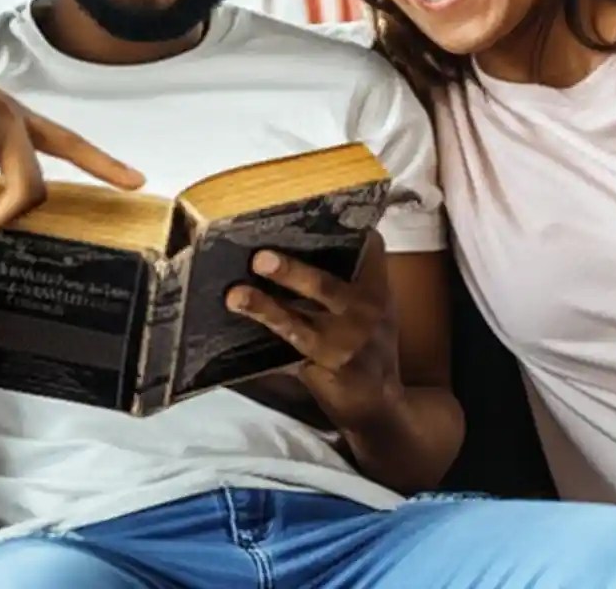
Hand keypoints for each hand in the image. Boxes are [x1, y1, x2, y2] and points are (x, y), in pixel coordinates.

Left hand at [225, 233, 402, 426]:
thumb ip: (354, 277)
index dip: (345, 231)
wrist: (379, 404)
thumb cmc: (369, 345)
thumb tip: (300, 241)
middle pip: (325, 286)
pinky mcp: (325, 371)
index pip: (367, 250)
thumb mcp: (375, 309)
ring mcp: (343, 345)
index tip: (315, 210)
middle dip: (292, 272)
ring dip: (265, 307)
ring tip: (236, 295)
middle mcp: (364, 314)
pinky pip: (286, 355)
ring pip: (297, 323)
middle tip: (260, 258)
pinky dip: (263, 345)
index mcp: (376, 290)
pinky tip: (239, 335)